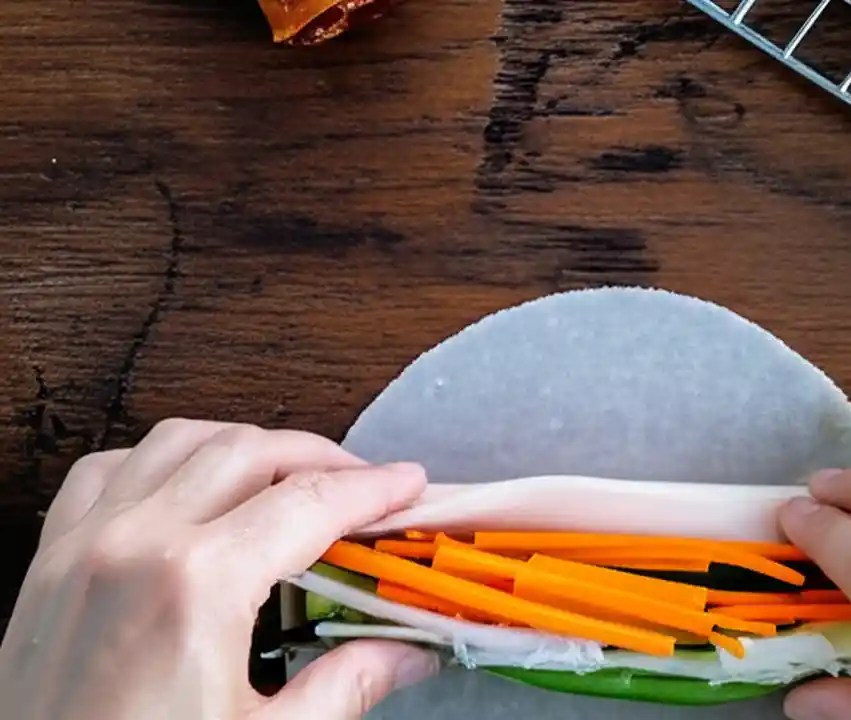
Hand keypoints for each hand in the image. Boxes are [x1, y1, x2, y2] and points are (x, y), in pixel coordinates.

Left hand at [0, 419, 436, 719]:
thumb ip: (346, 686)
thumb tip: (407, 652)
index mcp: (196, 586)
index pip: (309, 501)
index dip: (373, 488)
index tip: (410, 485)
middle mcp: (135, 543)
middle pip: (250, 452)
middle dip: (322, 458)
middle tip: (366, 489)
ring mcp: (83, 546)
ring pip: (179, 440)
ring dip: (246, 447)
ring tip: (290, 478)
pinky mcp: (48, 564)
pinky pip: (108, 470)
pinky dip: (160, 461)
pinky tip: (192, 487)